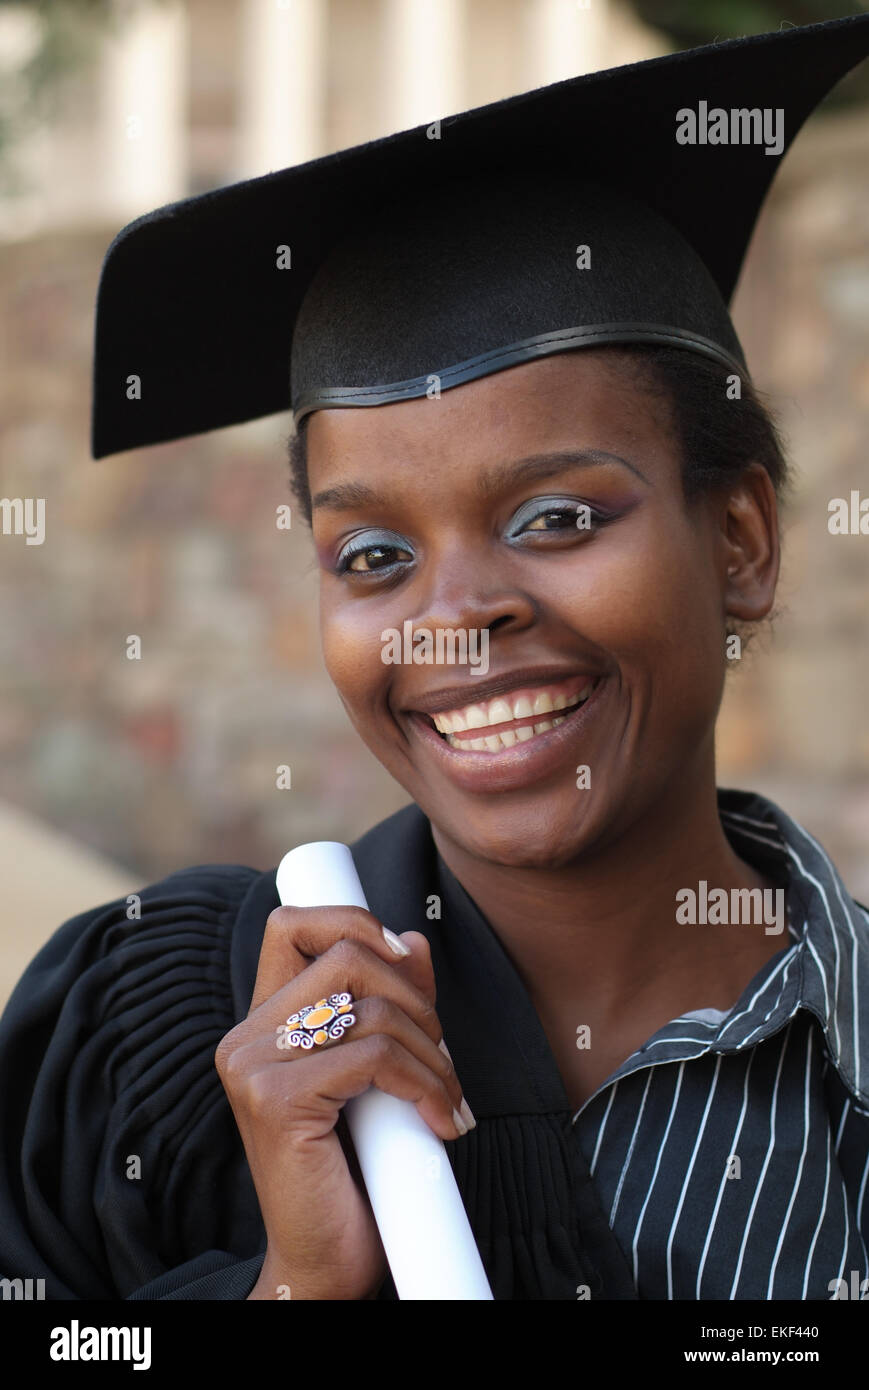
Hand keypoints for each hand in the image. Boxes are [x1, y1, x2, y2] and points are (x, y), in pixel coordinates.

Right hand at [214, 906, 473, 1299]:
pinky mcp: (274, 1099)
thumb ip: (389, 1005)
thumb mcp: (377, 1073)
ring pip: (371, 1007)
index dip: (354, 921)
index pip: (291, 924)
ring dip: (433, 1053)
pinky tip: (440, 1121)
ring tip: (446, 1098)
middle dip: (416, 998)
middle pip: (345, 954)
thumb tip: (413, 940)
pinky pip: (373, 1056)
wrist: (327, 1264)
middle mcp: (244, 1037)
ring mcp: (252, 1066)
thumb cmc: (354, 1172)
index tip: (404, 958)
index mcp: (262, 1023)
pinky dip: (425, 1083)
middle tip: (441, 1055)